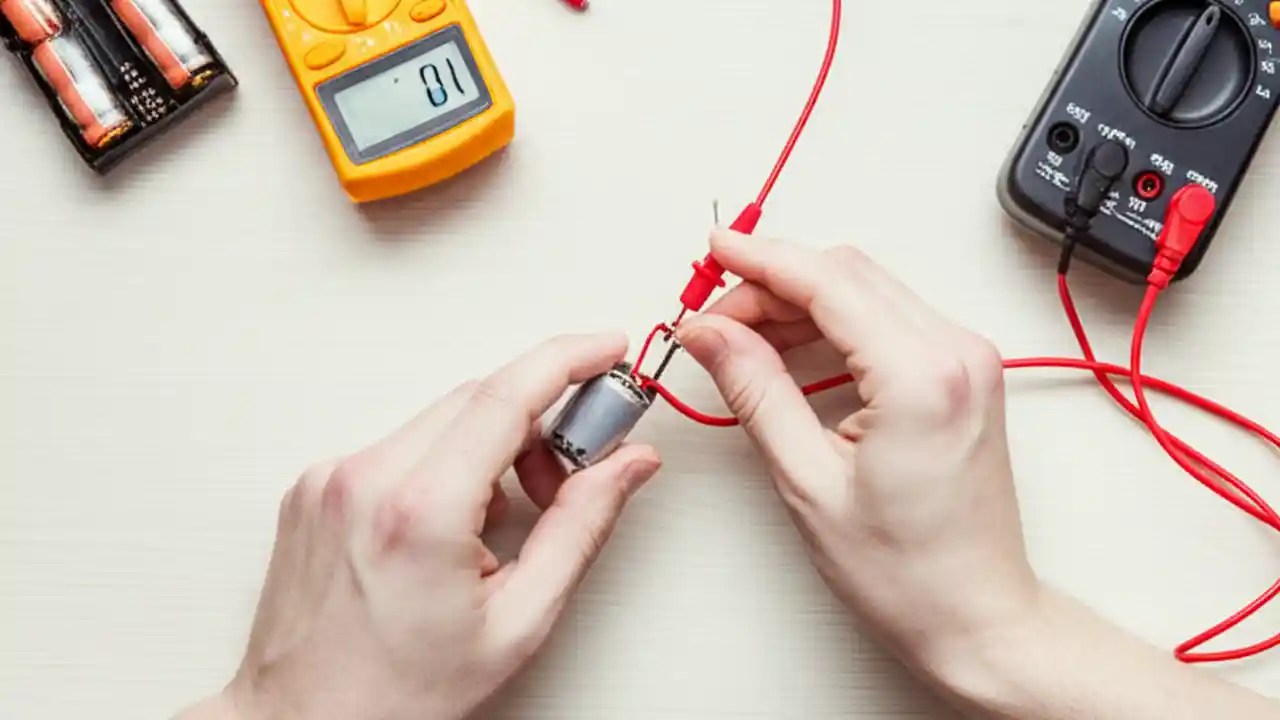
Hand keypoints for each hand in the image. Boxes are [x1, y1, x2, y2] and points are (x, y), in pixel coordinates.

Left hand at [181, 334, 660, 719]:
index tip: (608, 347)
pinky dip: (445, 464)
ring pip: (440, 420)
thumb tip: (627, 464)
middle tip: (578, 466)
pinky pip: (402, 445)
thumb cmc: (396, 694)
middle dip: (541, 421)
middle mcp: (363, 479)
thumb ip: (581, 528)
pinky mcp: (315, 485)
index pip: (506, 396)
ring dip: (493, 446)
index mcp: (417, 512)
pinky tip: (457, 521)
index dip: (569, 359)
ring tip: (508, 516)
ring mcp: (330, 478)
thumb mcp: (517, 623)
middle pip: (478, 399)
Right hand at [678, 231, 1035, 670]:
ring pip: (867, 289)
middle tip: (714, 315)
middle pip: (848, 273)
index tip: (713, 252)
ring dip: (801, 297)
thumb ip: (755, 390)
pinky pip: (889, 317)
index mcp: (923, 377)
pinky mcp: (963, 372)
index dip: (760, 260)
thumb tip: (712, 333)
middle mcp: (957, 354)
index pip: (828, 282)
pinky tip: (791, 343)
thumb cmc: (908, 572)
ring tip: (741, 333)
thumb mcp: (808, 480)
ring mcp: (968, 359)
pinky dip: (834, 319)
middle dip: (773, 280)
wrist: (975, 614)